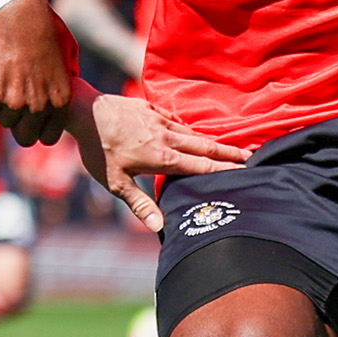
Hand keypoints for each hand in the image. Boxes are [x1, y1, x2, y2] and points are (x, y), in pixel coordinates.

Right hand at [0, 0, 73, 143]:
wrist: (17, 13)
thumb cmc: (45, 26)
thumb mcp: (68, 49)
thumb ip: (68, 72)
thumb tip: (70, 80)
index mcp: (60, 100)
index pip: (48, 137)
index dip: (38, 129)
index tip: (31, 119)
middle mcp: (38, 105)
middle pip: (24, 137)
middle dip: (18, 125)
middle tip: (12, 109)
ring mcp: (13, 101)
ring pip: (2, 122)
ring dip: (0, 110)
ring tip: (0, 92)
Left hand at [68, 88, 249, 229]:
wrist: (85, 111)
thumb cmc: (98, 150)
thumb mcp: (115, 183)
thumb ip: (140, 204)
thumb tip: (160, 227)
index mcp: (163, 157)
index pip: (201, 165)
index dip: (224, 169)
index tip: (245, 171)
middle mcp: (167, 137)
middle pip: (206, 146)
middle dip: (230, 153)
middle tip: (252, 156)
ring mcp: (161, 120)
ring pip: (193, 132)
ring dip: (214, 140)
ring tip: (231, 147)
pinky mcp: (152, 109)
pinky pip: (178, 120)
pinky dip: (191, 128)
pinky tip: (195, 132)